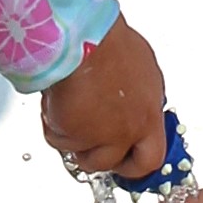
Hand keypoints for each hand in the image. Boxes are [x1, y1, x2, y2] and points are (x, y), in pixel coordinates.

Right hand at [40, 20, 167, 176]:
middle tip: (83, 143)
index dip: (133, 162)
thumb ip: (138, 97)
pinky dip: (52, 122)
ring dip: (71, 137)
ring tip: (65, 106)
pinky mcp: (75, 134)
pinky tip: (55, 98)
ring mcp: (102, 136)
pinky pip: (58, 138)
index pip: (151, 156)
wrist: (84, 38)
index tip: (122, 161)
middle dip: (96, 159)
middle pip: (113, 164)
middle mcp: (129, 129)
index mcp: (149, 113)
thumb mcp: (140, 70)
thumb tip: (130, 105)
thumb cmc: (108, 41)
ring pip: (80, 154)